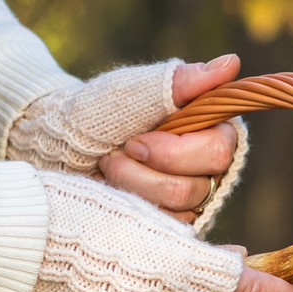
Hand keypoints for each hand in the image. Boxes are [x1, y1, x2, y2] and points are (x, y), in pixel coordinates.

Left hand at [98, 54, 242, 222]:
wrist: (61, 144)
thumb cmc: (100, 111)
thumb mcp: (137, 91)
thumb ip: (182, 82)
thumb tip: (231, 63)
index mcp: (209, 129)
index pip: (218, 152)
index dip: (173, 152)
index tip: (135, 141)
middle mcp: (208, 166)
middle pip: (196, 187)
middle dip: (145, 173)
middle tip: (119, 153)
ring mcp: (191, 198)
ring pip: (176, 210)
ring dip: (133, 187)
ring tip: (110, 166)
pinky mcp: (171, 221)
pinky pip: (163, 227)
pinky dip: (133, 208)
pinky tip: (116, 190)